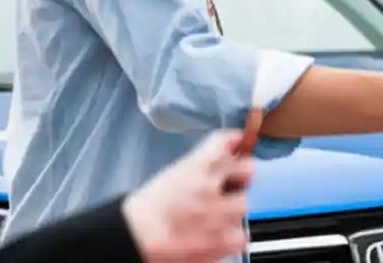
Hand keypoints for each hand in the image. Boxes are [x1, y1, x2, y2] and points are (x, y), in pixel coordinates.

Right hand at [122, 130, 253, 262]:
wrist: (135, 239)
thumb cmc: (147, 211)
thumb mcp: (174, 175)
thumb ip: (200, 166)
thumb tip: (224, 160)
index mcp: (194, 166)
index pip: (227, 141)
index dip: (236, 142)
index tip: (238, 145)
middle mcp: (209, 186)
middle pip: (247, 170)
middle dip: (239, 179)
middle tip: (228, 188)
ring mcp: (217, 214)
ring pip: (243, 205)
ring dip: (232, 210)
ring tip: (214, 218)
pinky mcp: (220, 241)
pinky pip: (241, 235)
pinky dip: (231, 238)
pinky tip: (215, 237)